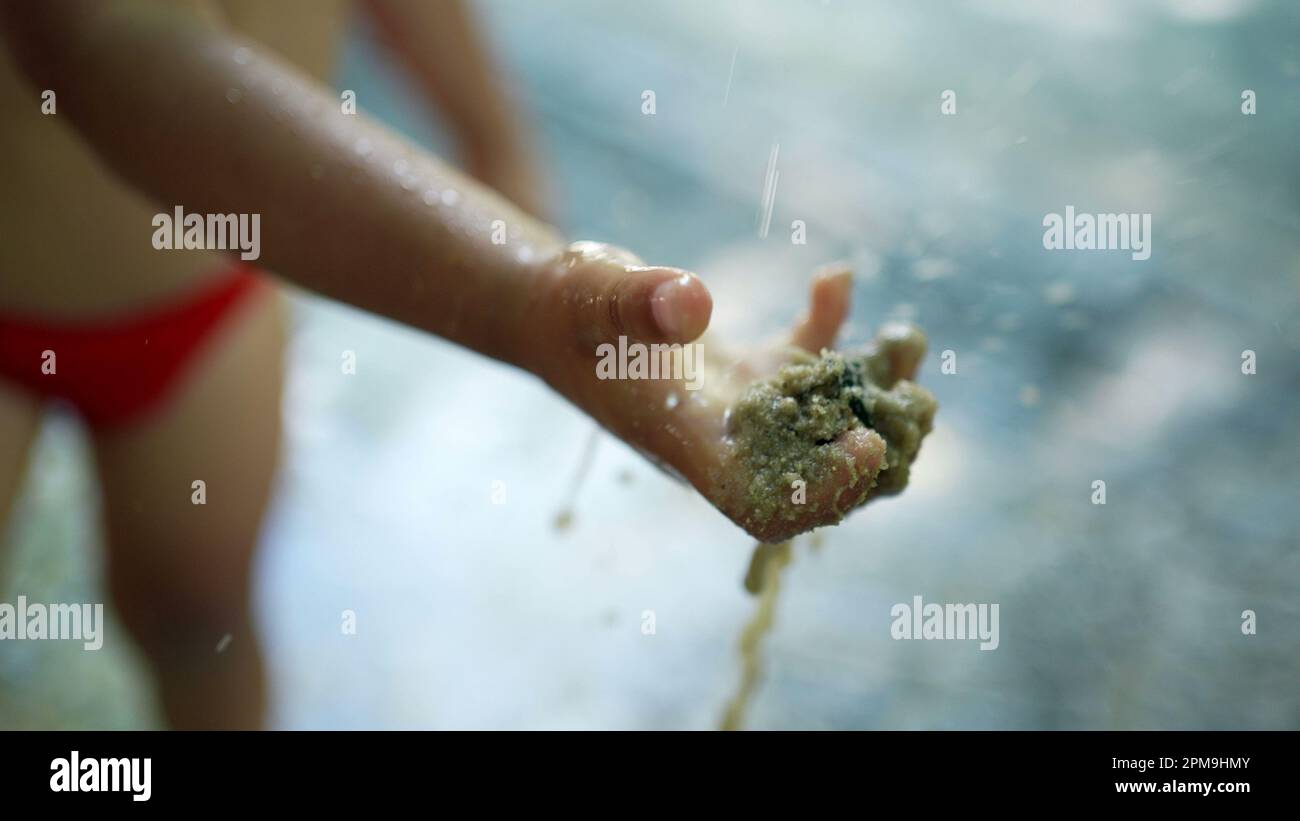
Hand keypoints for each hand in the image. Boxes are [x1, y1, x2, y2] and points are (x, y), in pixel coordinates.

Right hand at [526, 244, 917, 541]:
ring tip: (909, 341)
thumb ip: (636, 300)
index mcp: (688, 442)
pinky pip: (807, 367)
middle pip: (816, 477)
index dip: (820, 493)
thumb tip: (694, 303)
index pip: (761, 500)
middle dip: (878, 447)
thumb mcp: (592, 294)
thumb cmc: (565, 310)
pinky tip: (835, 277)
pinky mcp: (749, 376)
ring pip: (826, 424)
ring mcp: (743, 410)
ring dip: (877, 391)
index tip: (866, 446)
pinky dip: (832, 332)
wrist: (554, 312)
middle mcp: (724, 439)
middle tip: (920, 403)